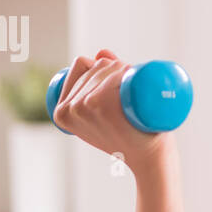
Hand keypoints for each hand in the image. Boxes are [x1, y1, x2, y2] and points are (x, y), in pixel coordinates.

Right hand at [52, 49, 172, 175]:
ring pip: (105, 65)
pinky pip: (110, 70)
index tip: (117, 87)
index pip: (80, 65)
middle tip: (131, 95)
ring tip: (135, 95)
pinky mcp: (100, 104)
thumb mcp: (108, 113)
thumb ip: (101, 80)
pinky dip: (122, 71)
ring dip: (125, 70)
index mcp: (61, 112)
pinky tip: (130, 80)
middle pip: (94, 64)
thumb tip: (101, 53)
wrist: (150, 158)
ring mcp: (83, 106)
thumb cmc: (131, 136)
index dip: (103, 68)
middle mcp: (68, 109)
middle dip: (116, 69)